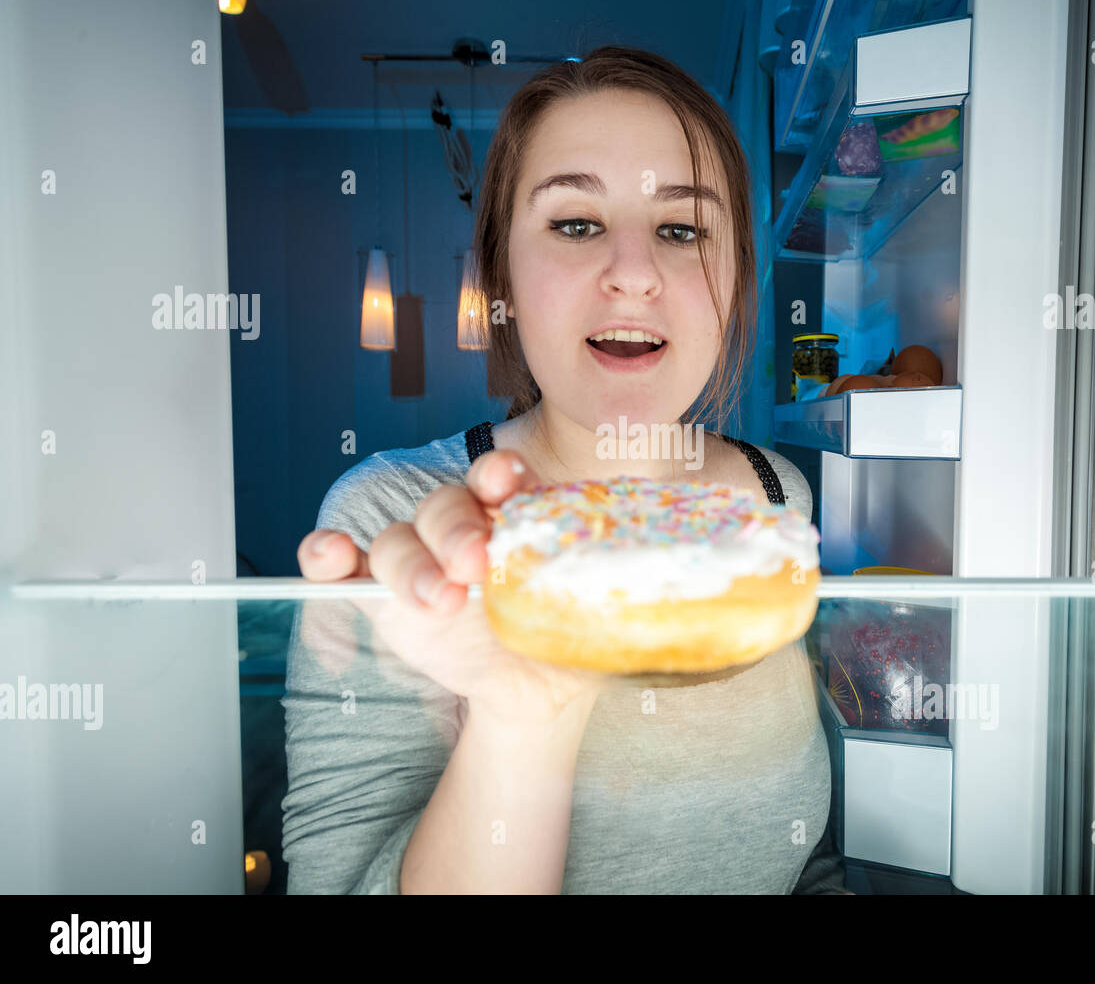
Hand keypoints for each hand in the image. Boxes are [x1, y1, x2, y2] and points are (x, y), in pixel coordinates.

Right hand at [296, 449, 611, 728]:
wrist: (535, 696)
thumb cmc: (572, 645)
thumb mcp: (606, 629)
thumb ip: (630, 612)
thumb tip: (689, 617)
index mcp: (520, 520)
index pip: (504, 481)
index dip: (501, 476)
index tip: (508, 483)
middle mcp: (467, 529)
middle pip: (444, 505)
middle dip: (456, 527)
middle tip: (475, 563)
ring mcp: (421, 559)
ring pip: (397, 538)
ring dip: (408, 561)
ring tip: (439, 600)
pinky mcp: (381, 596)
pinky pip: (345, 567)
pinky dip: (327, 556)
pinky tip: (327, 557)